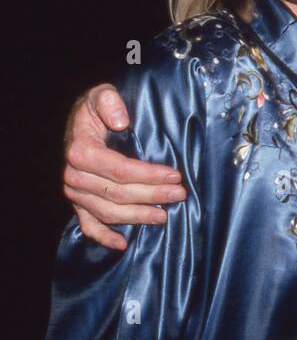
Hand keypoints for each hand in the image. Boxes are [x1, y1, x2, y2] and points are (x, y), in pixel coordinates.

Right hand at [63, 84, 186, 250]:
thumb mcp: (102, 94)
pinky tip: (123, 244)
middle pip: (118, 194)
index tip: (175, 176)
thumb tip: (122, 121)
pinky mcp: (78, 203)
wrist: (79, 121)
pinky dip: (104, 237)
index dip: (149, 176)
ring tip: (164, 216)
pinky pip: (88, 225)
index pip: (120, 170)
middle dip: (152, 196)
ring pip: (109, 212)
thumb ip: (110, 102)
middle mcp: (75, 176)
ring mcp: (75, 193)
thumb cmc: (96, 108)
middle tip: (180, 195)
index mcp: (81, 151)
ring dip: (138, 217)